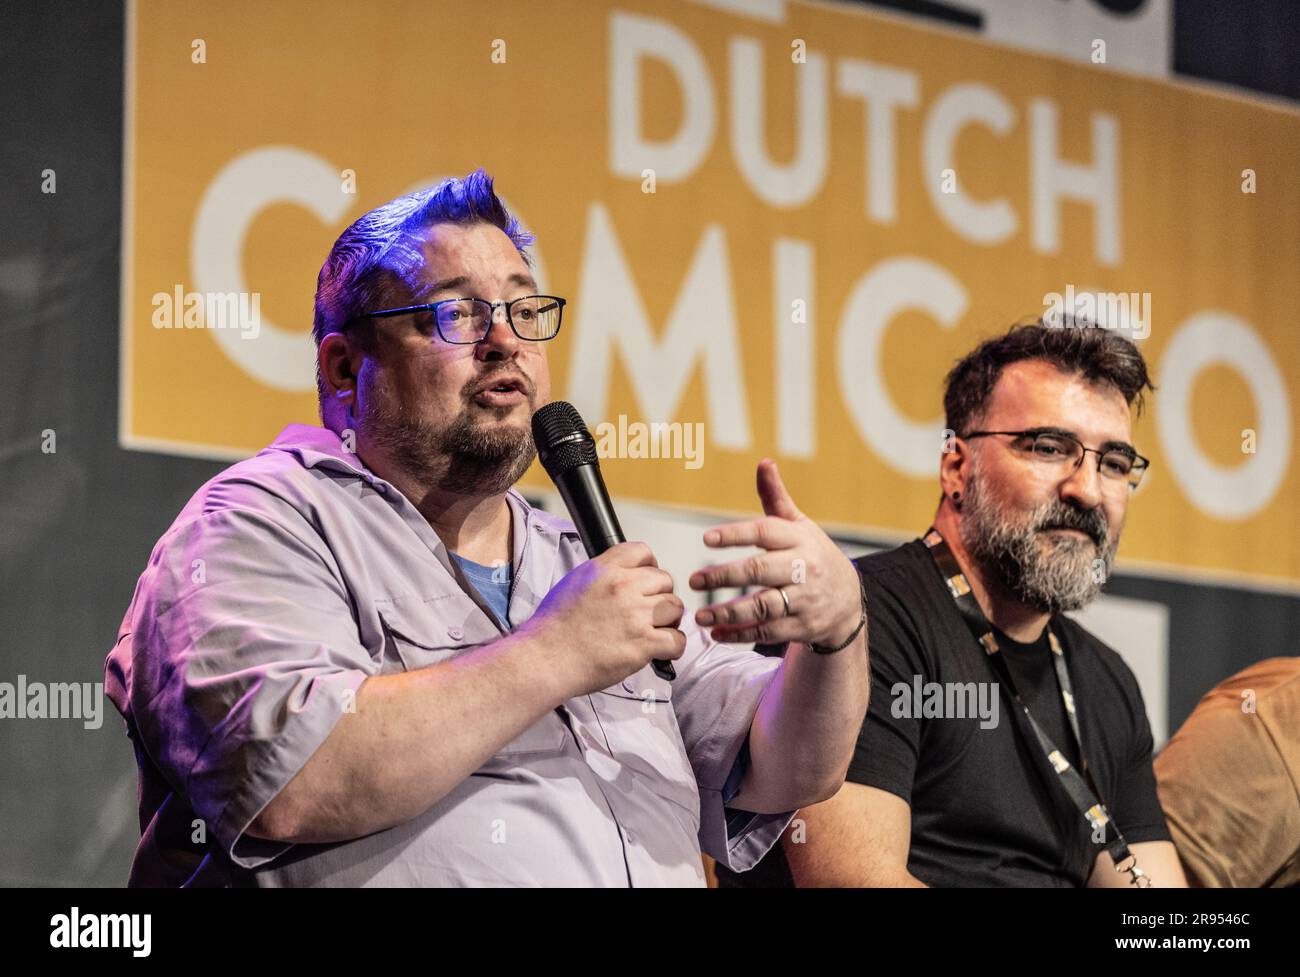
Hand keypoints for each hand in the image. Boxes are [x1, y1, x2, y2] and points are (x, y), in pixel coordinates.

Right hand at [525, 541, 686, 698]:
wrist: (546, 659)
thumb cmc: (554, 628)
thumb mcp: (574, 583)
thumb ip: (603, 575)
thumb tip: (625, 577)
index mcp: (604, 570)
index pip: (642, 551)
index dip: (649, 567)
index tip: (647, 581)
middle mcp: (622, 587)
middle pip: (664, 580)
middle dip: (660, 596)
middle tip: (649, 612)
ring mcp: (635, 615)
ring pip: (675, 607)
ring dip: (669, 620)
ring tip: (656, 630)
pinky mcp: (643, 643)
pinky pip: (677, 639)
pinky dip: (673, 646)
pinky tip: (660, 650)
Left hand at [689, 459, 862, 646]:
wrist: (849, 602)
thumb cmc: (815, 556)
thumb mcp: (800, 526)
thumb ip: (776, 498)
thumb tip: (763, 462)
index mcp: (799, 539)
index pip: (764, 532)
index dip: (735, 534)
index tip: (706, 538)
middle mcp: (803, 568)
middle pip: (760, 571)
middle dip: (724, 576)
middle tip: (694, 580)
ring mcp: (804, 599)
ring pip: (762, 605)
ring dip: (728, 613)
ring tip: (700, 615)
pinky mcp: (802, 626)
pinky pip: (768, 631)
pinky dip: (741, 634)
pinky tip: (717, 633)